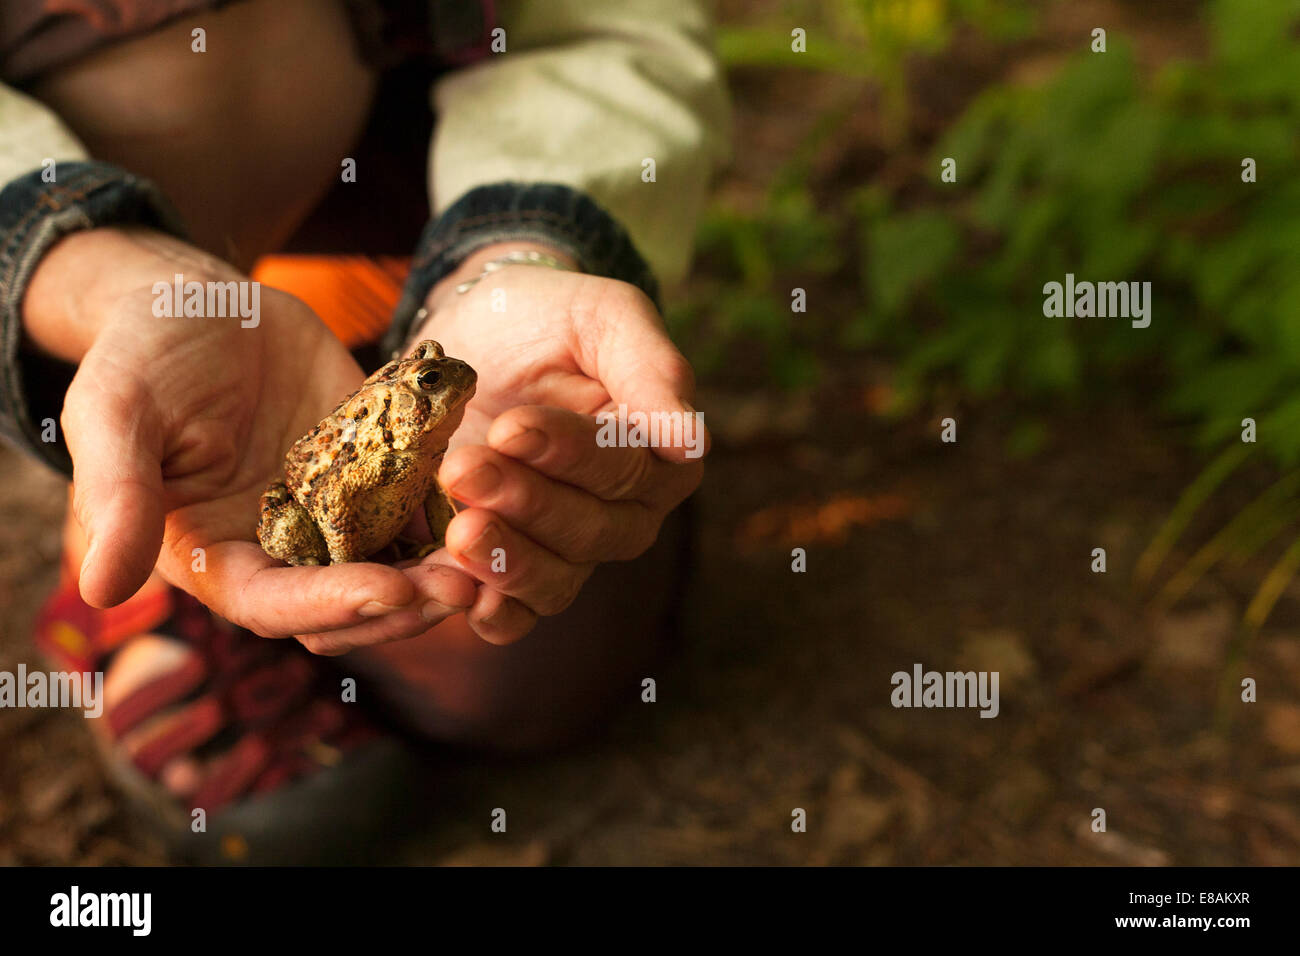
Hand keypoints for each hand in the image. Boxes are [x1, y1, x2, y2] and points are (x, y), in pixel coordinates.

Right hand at [24, 227, 476, 646]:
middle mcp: (281, 549)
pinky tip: (505, 501)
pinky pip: (421, 506)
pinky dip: (458, 513)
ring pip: (397, 564)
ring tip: (501, 552)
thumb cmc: (144, 353)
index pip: (275, 604)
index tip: (393, 590)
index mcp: (214, 556)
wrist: (203, 300)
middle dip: (406, 603)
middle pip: (349, 604)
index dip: (333, 605)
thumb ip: (118, 496)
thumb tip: (100, 590)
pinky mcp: (376, 477)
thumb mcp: (118, 412)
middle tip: (465, 585)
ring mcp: (335, 516)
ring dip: (445, 569)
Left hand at [410, 242, 707, 644]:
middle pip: (593, 531)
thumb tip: (690, 440)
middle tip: (463, 468)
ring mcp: (568, 549)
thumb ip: (651, 365)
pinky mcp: (512, 569)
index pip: (626, 467)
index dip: (571, 455)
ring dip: (507, 562)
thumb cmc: (549, 316)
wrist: (478, 338)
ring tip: (457, 531)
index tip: (512, 427)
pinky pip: (516, 614)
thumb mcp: (602, 314)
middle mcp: (623, 512)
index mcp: (658, 453)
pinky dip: (493, 613)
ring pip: (556, 580)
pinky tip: (460, 596)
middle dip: (527, 503)